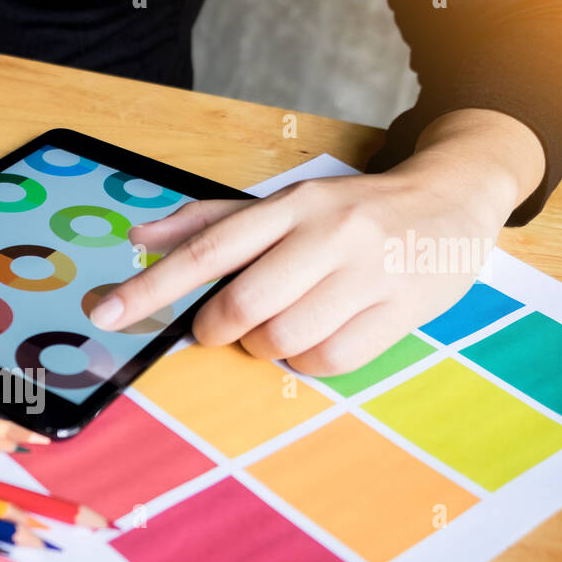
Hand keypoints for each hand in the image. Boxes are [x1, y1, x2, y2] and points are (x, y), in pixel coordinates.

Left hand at [89, 111, 544, 376]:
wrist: (456, 198)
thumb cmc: (354, 210)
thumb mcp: (285, 202)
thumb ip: (210, 222)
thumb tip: (138, 238)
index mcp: (291, 205)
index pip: (208, 248)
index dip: (151, 286)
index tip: (105, 312)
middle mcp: (329, 233)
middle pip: (243, 305)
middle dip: (218, 328)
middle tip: (223, 325)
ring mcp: (369, 272)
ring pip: (284, 340)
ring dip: (266, 347)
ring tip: (283, 325)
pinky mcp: (403, 309)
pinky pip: (331, 362)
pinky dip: (311, 362)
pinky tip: (321, 337)